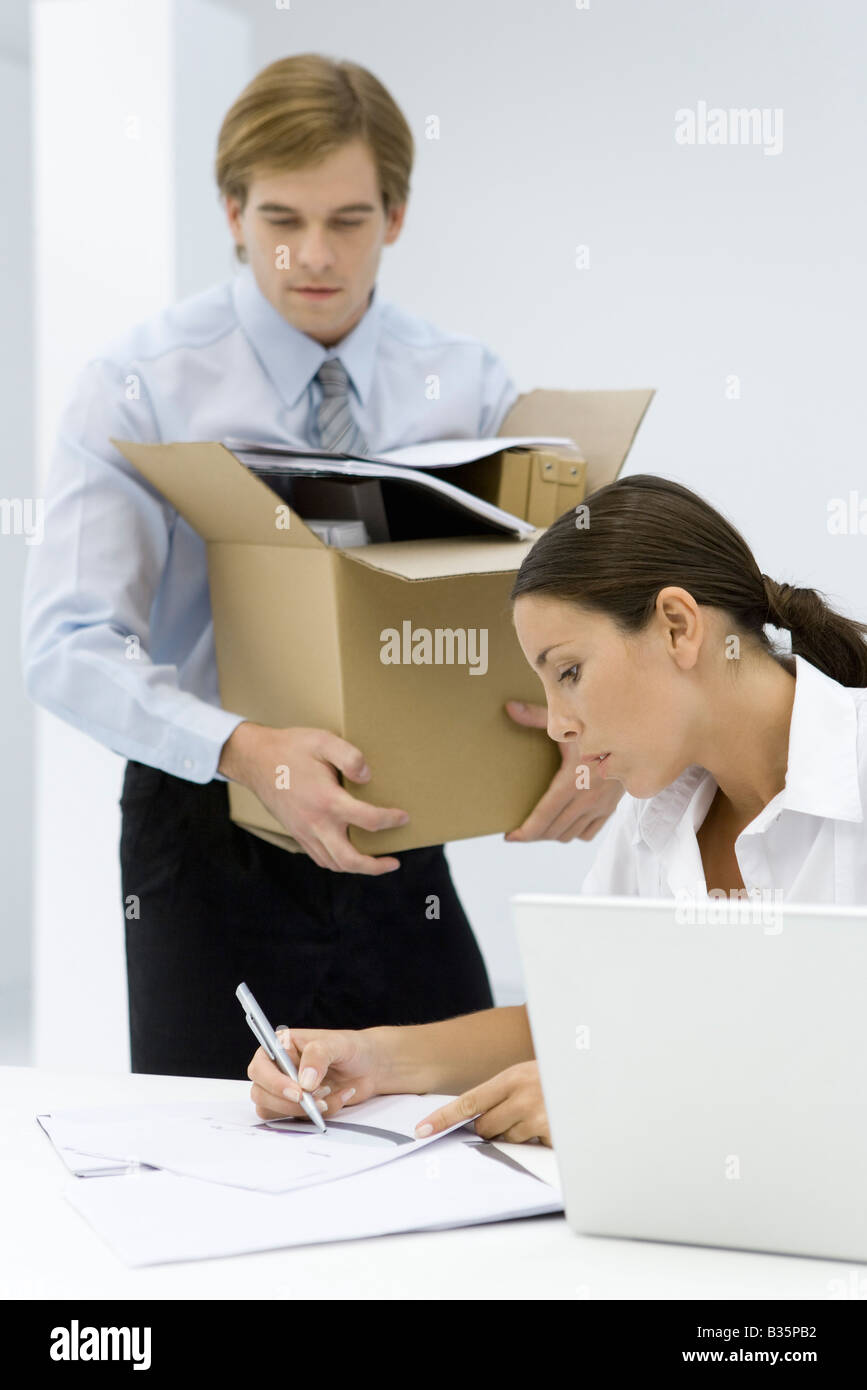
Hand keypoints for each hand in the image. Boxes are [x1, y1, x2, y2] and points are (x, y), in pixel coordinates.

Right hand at [219, 722, 408, 873]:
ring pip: (333, 863)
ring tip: (375, 863)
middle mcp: (316, 823)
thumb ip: (350, 756)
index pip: (369, 820)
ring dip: (357, 868)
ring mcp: (304, 832)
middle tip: (394, 863)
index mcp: (327, 801)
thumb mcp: (323, 741)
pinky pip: (319, 857)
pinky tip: (347, 855)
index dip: (391, 820)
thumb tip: (368, 777)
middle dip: (375, 866)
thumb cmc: (292, 748)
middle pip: (350, 859)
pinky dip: (337, 862)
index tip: (404, 817)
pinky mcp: (296, 834)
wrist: (254, 759)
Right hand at [247, 1026, 385, 1120]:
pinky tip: (336, 1098)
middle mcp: (277, 1069)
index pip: (260, 1066)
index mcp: (280, 1046)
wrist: (369, 1066)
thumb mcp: (336, 1044)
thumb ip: (318, 1056)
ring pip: (273, 1110)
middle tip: (315, 1101)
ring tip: (328, 1096)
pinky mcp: (296, 1107)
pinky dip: (317, 1114)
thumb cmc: (349, 1048)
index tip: (297, 1091)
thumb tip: (304, 1080)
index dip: (273, 1082)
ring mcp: (285, 1090)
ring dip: (301, 1110)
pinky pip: (296, 1119)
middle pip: (261, 1093)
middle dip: (288, 1102)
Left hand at [413, 1061, 550, 1145]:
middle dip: (490, 1128)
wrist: (594, 1078)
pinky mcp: (552, 1135)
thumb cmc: (557, 1077)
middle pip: (485, 1127)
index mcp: (512, 1077)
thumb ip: (504, 1093)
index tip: (421, 1130)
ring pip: (507, 1140)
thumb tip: (478, 1120)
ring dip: (516, 1135)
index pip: (467, 1102)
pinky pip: (531, 1149)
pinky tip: (550, 1127)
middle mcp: (522, 1096)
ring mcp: (538, 1117)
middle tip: (510, 1116)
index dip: (442, 1118)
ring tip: (537, 1116)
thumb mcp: (528, 1075)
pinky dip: (537, 1142)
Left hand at [503, 700, 624, 841]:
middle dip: (532, 834)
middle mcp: (588, 799)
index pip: (544, 816)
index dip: (525, 831)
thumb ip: (535, 716)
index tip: (509, 836)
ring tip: (536, 829)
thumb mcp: (568, 720)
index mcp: (574, 780)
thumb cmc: (602, 726)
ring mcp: (601, 806)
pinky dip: (572, 833)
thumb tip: (510, 708)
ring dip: (551, 835)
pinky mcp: (611, 808)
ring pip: (570, 835)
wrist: (642, 736)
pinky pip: (588, 833)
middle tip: (518, 831)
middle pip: (553, 830)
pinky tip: (562, 825)